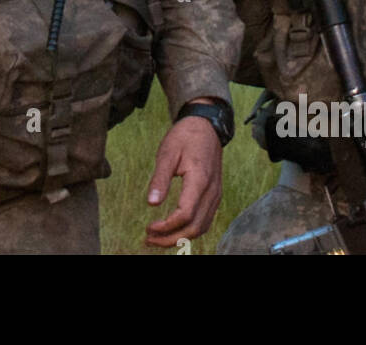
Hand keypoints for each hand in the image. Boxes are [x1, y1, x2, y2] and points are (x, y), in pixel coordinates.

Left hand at [143, 110, 222, 247]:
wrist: (206, 126)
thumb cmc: (185, 137)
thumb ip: (160, 179)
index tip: (149, 227)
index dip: (166, 226)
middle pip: (195, 227)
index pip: (185, 214)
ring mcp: (216, 195)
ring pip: (202, 227)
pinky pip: (205, 220)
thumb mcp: (167, 153)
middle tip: (149, 239)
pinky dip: (189, 230)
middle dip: (171, 239)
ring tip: (157, 238)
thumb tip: (151, 203)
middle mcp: (212, 191)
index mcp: (199, 179)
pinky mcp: (215, 196)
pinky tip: (173, 230)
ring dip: (180, 238)